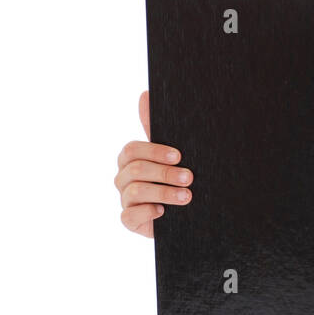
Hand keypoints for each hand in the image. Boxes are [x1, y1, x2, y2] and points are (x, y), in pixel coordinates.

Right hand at [114, 90, 192, 237]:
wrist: (188, 209)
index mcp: (130, 158)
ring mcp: (125, 199)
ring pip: (134, 192)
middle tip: (190, 177)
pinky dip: (148, 213)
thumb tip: (144, 94)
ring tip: (186, 196)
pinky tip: (164, 212)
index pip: (132, 150)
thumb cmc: (176, 175)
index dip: (154, 151)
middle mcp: (123, 177)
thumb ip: (155, 127)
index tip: (179, 156)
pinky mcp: (129, 220)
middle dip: (165, 173)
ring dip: (163, 193)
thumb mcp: (171, 152)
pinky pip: (128, 217)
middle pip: (135, 170)